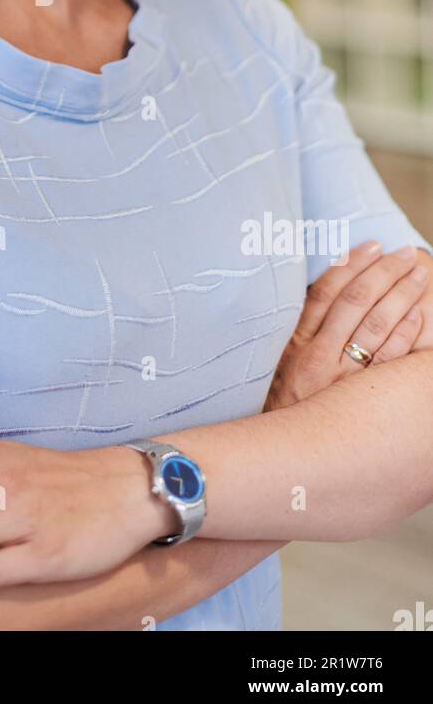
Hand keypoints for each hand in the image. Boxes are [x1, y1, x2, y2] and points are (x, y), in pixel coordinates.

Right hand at [263, 240, 430, 411]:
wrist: (286, 457)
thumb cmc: (288, 407)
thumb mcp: (284, 366)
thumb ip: (305, 333)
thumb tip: (329, 296)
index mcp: (296, 342)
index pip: (326, 292)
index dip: (351, 265)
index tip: (373, 246)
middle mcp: (318, 356)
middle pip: (355, 302)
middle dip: (384, 273)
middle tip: (406, 254)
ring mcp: (342, 379)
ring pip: (377, 325)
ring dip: (402, 295)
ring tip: (419, 275)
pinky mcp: (361, 400)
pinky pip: (389, 361)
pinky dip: (405, 334)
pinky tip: (419, 315)